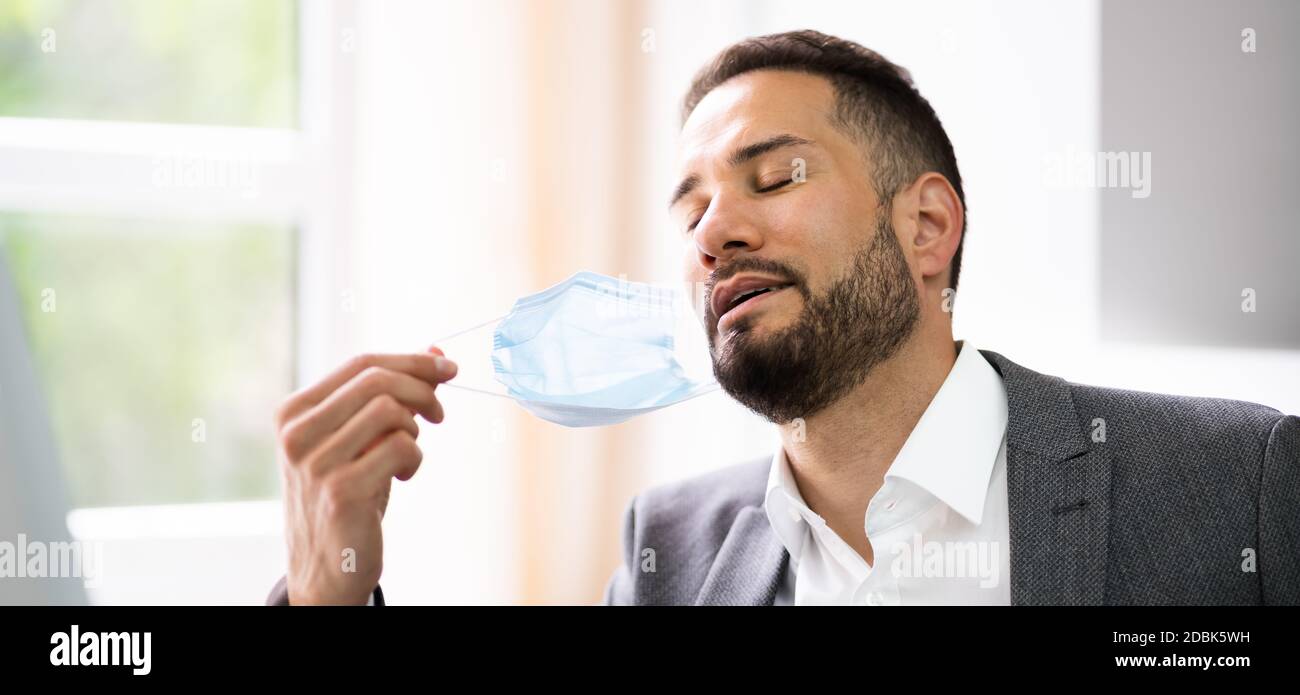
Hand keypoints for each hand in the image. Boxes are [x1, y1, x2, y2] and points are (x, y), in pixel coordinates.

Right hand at [274, 348, 456, 604]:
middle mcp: (296, 433)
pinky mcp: (342, 491)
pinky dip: (414, 458)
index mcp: (294, 412)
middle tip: (439, 413)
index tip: (449, 367)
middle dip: (422, 389)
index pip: (362, 363)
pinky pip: (401, 447)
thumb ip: (391, 394)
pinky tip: (402, 476)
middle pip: (377, 380)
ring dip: (414, 429)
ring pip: (391, 411)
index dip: (412, 360)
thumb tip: (438, 351)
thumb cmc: (348, 493)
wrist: (327, 566)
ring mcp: (316, 463)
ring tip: (407, 453)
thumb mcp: (361, 437)